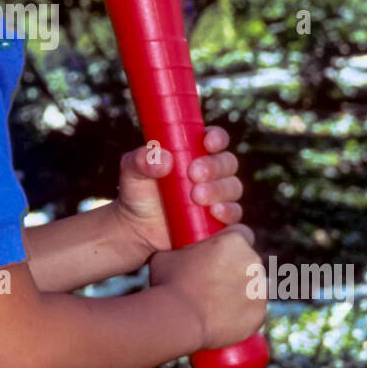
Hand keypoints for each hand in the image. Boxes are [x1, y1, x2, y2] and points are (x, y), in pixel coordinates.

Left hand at [112, 126, 250, 258]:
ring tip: (196, 196)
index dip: (217, 138)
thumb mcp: (132, 170)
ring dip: (218, 190)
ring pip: (233, 187)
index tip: (207, 142)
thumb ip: (142, 159)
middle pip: (227, 162)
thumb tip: (164, 160)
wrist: (137, 228)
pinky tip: (214, 212)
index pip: (215, 139)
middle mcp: (211, 171)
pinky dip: (228, 211)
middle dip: (214, 166)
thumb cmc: (137, 191)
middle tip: (193, 174)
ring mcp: (217, 196)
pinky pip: (234, 214)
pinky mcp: (219, 219)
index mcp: (194, 151)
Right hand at [148, 226, 266, 351]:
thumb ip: (183, 250)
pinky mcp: (259, 314)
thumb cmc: (169, 283)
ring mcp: (259, 290)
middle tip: (212, 282)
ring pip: (253, 287)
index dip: (230, 243)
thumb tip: (179, 253)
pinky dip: (242, 315)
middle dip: (235, 268)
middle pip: (248, 261)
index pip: (241, 233)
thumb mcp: (168, 254)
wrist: (179, 320)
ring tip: (216, 304)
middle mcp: (253, 261)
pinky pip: (253, 311)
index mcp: (234, 241)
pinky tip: (224, 320)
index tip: (218, 253)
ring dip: (241, 292)